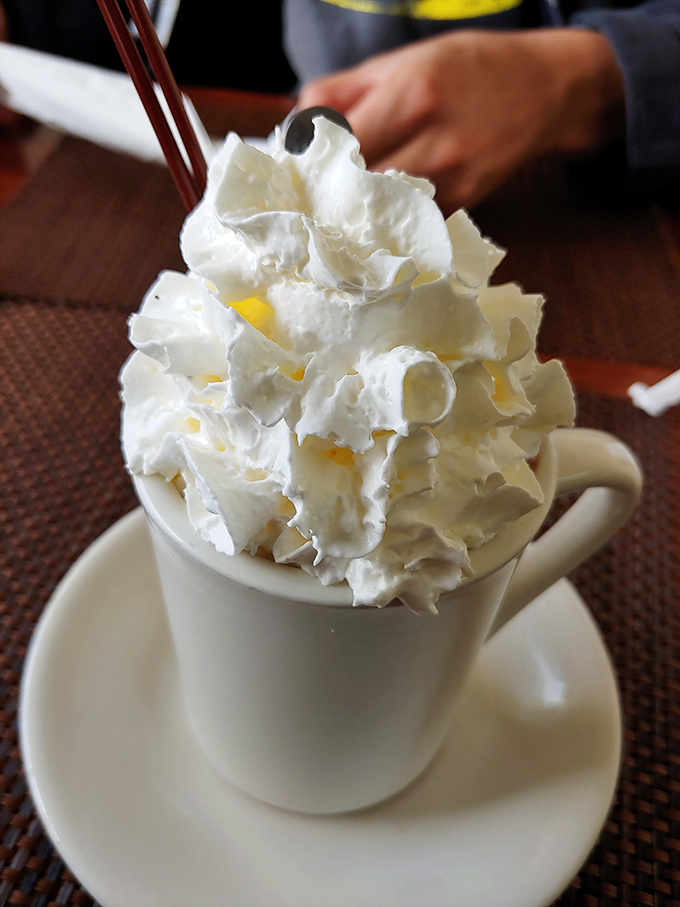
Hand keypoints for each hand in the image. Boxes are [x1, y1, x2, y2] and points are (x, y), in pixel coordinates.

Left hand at [297, 29, 624, 212]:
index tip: (296, 168)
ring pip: (380, 210)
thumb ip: (343, 91)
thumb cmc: (469, 68)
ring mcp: (453, 178)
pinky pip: (409, 218)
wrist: (546, 90)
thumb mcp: (403, 61)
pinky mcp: (464, 202)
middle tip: (307, 194)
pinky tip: (375, 210)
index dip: (311, 161)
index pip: (340, 145)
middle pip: (357, 186)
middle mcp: (434, 142)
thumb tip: (295, 125)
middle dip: (328, 191)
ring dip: (354, 209)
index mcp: (412, 95)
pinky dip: (387, 216)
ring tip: (338, 203)